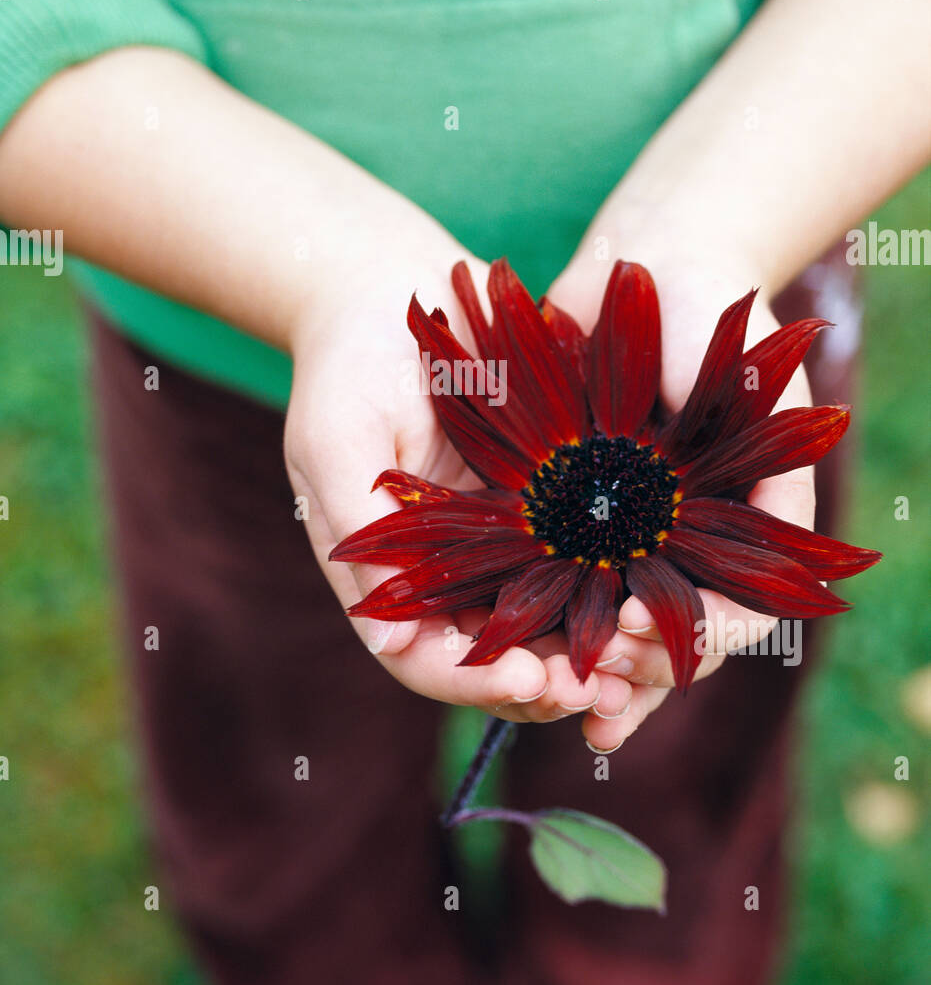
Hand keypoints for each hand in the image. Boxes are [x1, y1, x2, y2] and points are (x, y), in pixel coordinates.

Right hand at [284, 226, 633, 724]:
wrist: (392, 290)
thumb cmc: (350, 361)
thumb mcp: (337, 438)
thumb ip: (357, 529)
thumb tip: (388, 638)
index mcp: (384, 573)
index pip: (425, 658)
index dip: (476, 683)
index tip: (532, 677)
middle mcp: (440, 573)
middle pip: (491, 661)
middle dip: (544, 686)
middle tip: (602, 693)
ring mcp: (491, 545)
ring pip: (541, 628)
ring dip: (585, 659)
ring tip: (636, 672)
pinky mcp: (536, 510)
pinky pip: (574, 568)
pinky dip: (605, 597)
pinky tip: (646, 602)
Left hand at [548, 251, 815, 752]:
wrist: (641, 269)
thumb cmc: (706, 312)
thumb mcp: (752, 373)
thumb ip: (759, 437)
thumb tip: (772, 508)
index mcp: (744, 527)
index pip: (735, 615)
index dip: (693, 640)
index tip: (631, 629)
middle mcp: (690, 543)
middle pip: (674, 644)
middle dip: (636, 675)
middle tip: (592, 689)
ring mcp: (634, 537)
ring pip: (620, 636)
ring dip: (597, 678)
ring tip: (564, 705)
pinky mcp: (575, 523)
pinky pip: (567, 596)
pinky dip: (554, 635)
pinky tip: (528, 667)